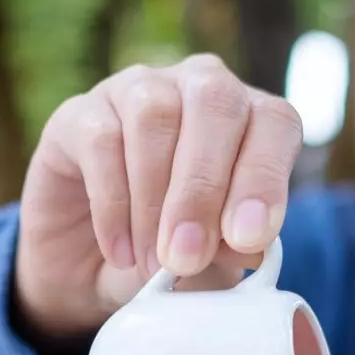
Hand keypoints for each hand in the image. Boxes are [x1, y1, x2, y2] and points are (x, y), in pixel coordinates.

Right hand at [12, 54, 303, 343]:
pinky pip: (100, 139)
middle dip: (202, 189)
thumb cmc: (168, 252)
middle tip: (187, 257)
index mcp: (250, 117)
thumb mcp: (210, 262)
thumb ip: (230, 248)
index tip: (248, 238)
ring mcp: (137, 90)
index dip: (265, 177)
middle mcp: (198, 87)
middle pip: (214, 103)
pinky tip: (120, 250)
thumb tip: (245, 244)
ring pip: (154, 116)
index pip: (274, 122)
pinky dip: (112, 204)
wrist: (90, 266)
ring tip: (151, 263)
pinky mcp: (80, 113)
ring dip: (154, 200)